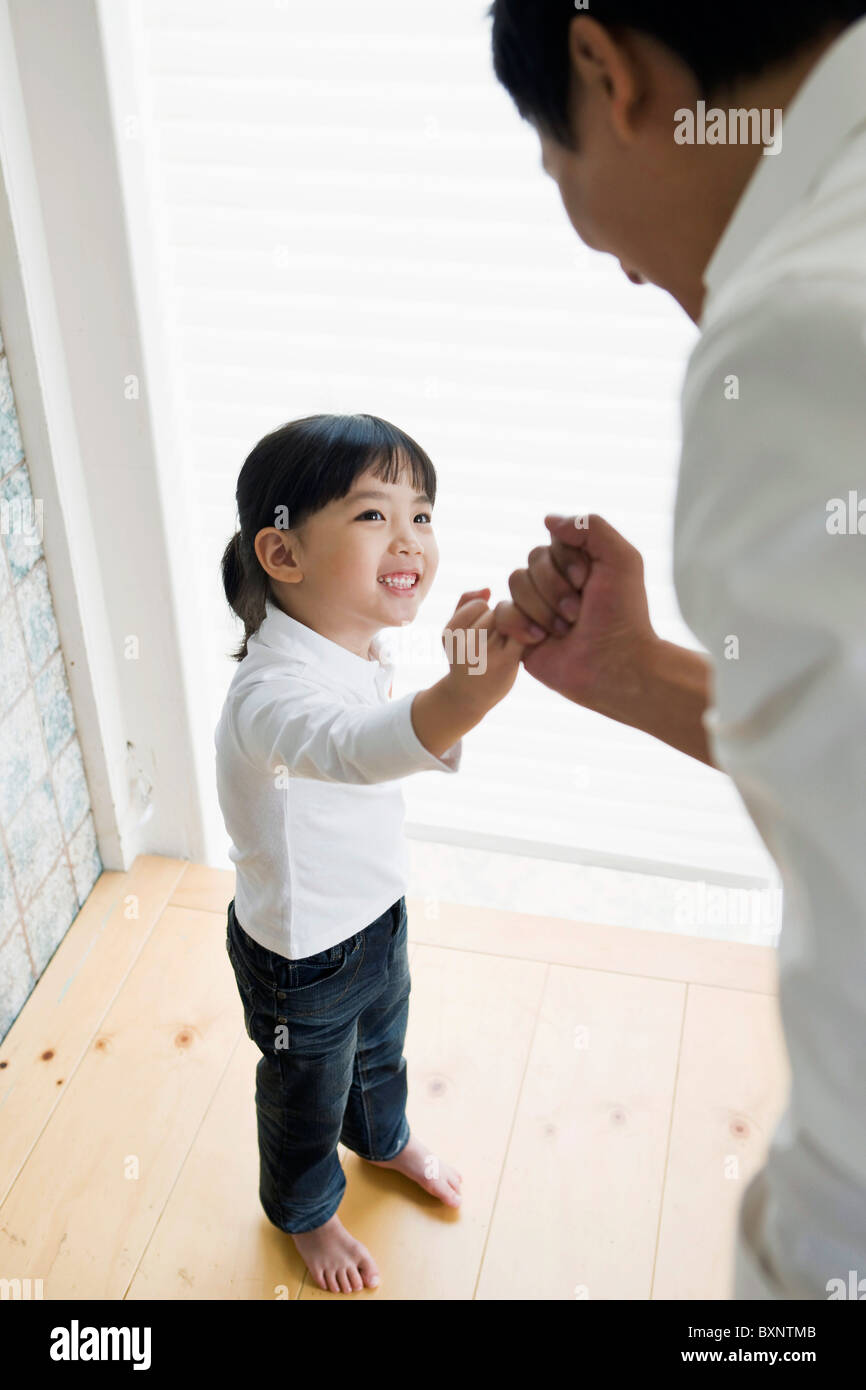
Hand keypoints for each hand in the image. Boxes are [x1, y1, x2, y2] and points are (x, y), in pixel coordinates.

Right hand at [442, 587, 524, 711]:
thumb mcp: (453, 630)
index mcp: (450, 635)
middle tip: (497, 639)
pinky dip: (525, 635)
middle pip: (496, 613)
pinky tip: (519, 646)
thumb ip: (465, 602)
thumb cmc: (463, 657)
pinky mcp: (506, 663)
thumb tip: (488, 590)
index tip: (482, 629)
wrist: (468, 698)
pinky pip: (522, 633)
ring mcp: (486, 655)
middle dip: (500, 622)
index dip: (484, 613)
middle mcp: (465, 646)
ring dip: (513, 629)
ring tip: (505, 645)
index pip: (479, 605)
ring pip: (510, 622)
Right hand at [493, 514, 657, 716]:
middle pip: (531, 561)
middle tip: (578, 613)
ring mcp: (536, 606)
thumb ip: (591, 526)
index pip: (553, 541)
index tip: (587, 582)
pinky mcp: (520, 631)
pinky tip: (541, 640)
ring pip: (515, 583)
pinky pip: (500, 612)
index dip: (567, 561)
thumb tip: (547, 520)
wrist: (613, 665)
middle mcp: (555, 581)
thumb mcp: (622, 559)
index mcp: (579, 562)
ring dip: (542, 609)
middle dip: (555, 588)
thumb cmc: (623, 615)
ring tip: (565, 631)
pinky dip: (519, 625)